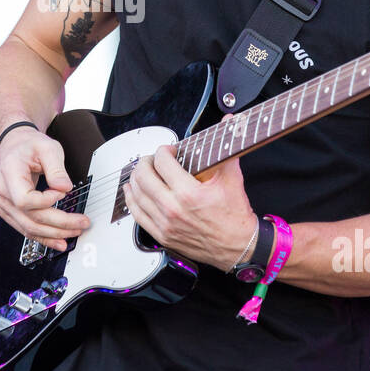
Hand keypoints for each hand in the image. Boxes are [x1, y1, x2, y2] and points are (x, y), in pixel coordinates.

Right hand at [0, 126, 89, 250]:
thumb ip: (56, 168)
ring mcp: (5, 204)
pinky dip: (43, 237)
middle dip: (59, 223)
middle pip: (30, 217)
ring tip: (74, 232)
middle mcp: (4, 192)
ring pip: (29, 227)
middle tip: (81, 223)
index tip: (62, 194)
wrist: (14, 146)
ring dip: (53, 234)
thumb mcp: (47, 147)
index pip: (24, 199)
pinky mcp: (10, 212)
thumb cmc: (28, 145)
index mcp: (9, 173)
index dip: (45, 201)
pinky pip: (26, 228)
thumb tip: (65, 188)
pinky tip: (58, 241)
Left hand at [125, 141, 258, 269]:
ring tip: (142, 171)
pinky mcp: (162, 235)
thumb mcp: (232, 178)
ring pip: (136, 195)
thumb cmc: (235, 216)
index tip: (169, 150)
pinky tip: (132, 191)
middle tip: (153, 159)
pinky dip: (131, 200)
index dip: (163, 150)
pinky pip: (137, 215)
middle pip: (143, 176)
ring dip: (135, 178)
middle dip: (146, 161)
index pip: (162, 162)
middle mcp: (173, 209)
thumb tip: (230, 123)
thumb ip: (227, 148)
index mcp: (189, 193)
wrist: (238, 246)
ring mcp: (165, 224)